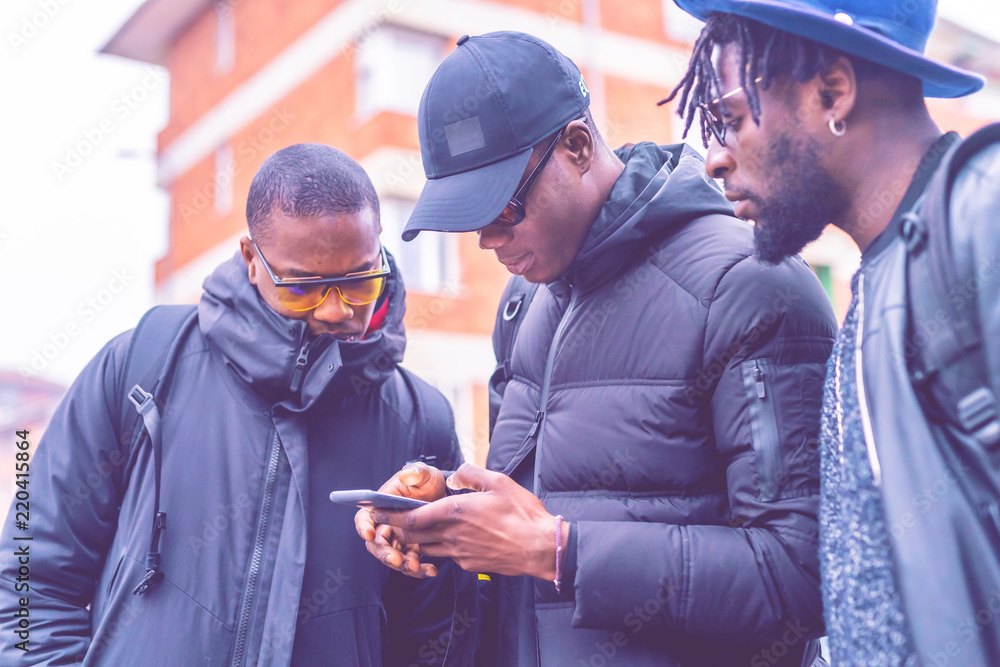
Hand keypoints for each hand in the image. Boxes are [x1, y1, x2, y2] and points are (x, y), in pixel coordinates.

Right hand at [354, 462, 446, 578]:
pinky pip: (410, 563)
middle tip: (396, 559)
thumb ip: (416, 473)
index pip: (364, 517)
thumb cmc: (428, 482)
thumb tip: (407, 475)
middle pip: (376, 543)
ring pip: (393, 557)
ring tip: (415, 567)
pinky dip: (419, 570)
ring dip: (402, 565)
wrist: (445, 496)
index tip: (368, 534)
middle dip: (383, 553)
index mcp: (382, 506)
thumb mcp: (424, 474)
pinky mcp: (412, 548)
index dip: (363, 527)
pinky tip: (431, 570)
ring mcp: (399, 538)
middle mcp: (386, 524)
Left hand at [373, 463, 566, 578]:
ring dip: (417, 541)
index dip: (390, 517)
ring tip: (413, 532)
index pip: (412, 518)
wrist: (540, 547)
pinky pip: (447, 556)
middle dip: (398, 529)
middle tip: (388, 522)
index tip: (377, 512)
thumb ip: (471, 473)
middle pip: (413, 536)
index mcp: (456, 512)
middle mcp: (452, 535)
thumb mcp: (498, 481)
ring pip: (427, 549)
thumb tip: (455, 474)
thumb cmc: (522, 513)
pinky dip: (440, 548)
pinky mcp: (470, 564)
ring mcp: (460, 553)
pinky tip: (448, 539)